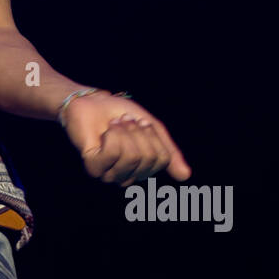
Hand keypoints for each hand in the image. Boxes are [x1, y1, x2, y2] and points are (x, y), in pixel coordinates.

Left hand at [62, 91, 191, 185]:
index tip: (140, 123)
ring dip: (124, 133)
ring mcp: (110, 174)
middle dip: (138, 133)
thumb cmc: (120, 114)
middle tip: (125, 122)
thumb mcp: (152, 129)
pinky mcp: (93, 167)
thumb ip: (169, 152)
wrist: (92, 102)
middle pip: (148, 159)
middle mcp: (127, 176)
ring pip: (131, 157)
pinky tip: (105, 132)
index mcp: (142, 169)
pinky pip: (112, 154)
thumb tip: (186, 176)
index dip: (152, 136)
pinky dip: (112, 136)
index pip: (162, 159)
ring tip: (114, 125)